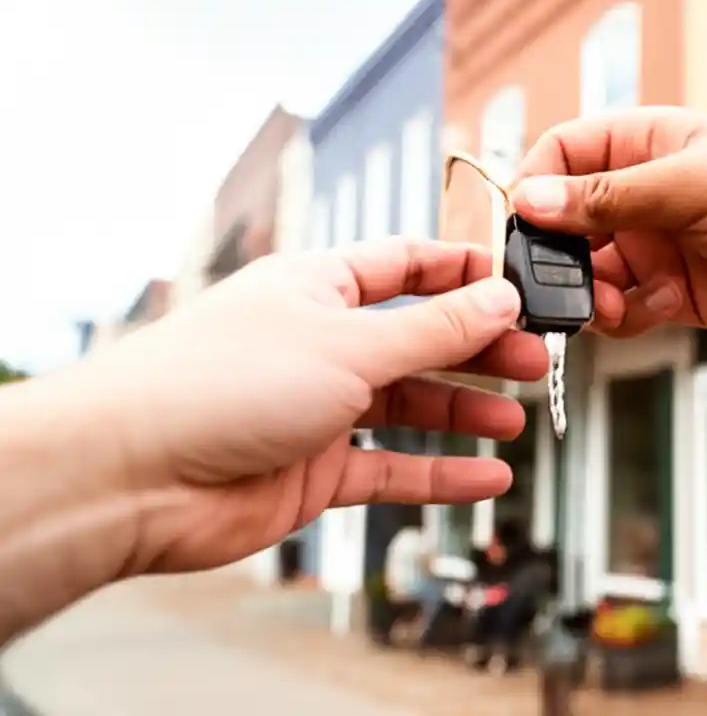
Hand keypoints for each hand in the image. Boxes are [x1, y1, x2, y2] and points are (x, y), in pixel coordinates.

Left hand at [83, 238, 547, 573]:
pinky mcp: (314, 470)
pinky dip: (439, 473)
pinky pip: (391, 467)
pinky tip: (486, 478)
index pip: (406, 266)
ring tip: (514, 419)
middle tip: (534, 359)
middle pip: (418, 339)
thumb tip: (502, 299)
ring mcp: (317, 409)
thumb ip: (435, 329)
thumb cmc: (222, 384)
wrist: (134, 477)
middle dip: (478, 348)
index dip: (464, 274)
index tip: (520, 286)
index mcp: (320, 287)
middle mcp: (321, 343)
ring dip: (464, 413)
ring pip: (408, 405)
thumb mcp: (351, 344)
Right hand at [511, 107, 706, 336]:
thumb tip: (533, 199)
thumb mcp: (691, 187)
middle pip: (565, 221)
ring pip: (586, 273)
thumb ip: (608, 197)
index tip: (526, 223)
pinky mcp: (668, 293)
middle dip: (559, 254)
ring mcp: (653, 245)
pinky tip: (666, 304)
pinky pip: (620, 308)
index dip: (537, 185)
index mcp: (646, 144)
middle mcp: (641, 194)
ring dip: (591, 293)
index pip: (563, 153)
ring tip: (614, 304)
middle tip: (562, 281)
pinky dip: (627, 315)